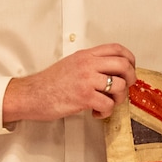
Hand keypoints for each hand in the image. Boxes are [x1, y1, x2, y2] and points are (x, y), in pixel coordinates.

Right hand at [3, 44, 135, 122]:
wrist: (31, 95)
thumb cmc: (49, 82)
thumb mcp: (71, 63)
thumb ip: (90, 63)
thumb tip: (111, 70)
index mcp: (86, 55)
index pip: (116, 49)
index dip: (129, 58)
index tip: (130, 68)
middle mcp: (88, 64)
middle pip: (123, 65)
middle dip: (130, 78)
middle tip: (125, 88)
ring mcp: (86, 80)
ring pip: (119, 86)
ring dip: (119, 98)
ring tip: (108, 102)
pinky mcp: (84, 97)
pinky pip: (108, 104)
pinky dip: (106, 112)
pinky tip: (97, 112)